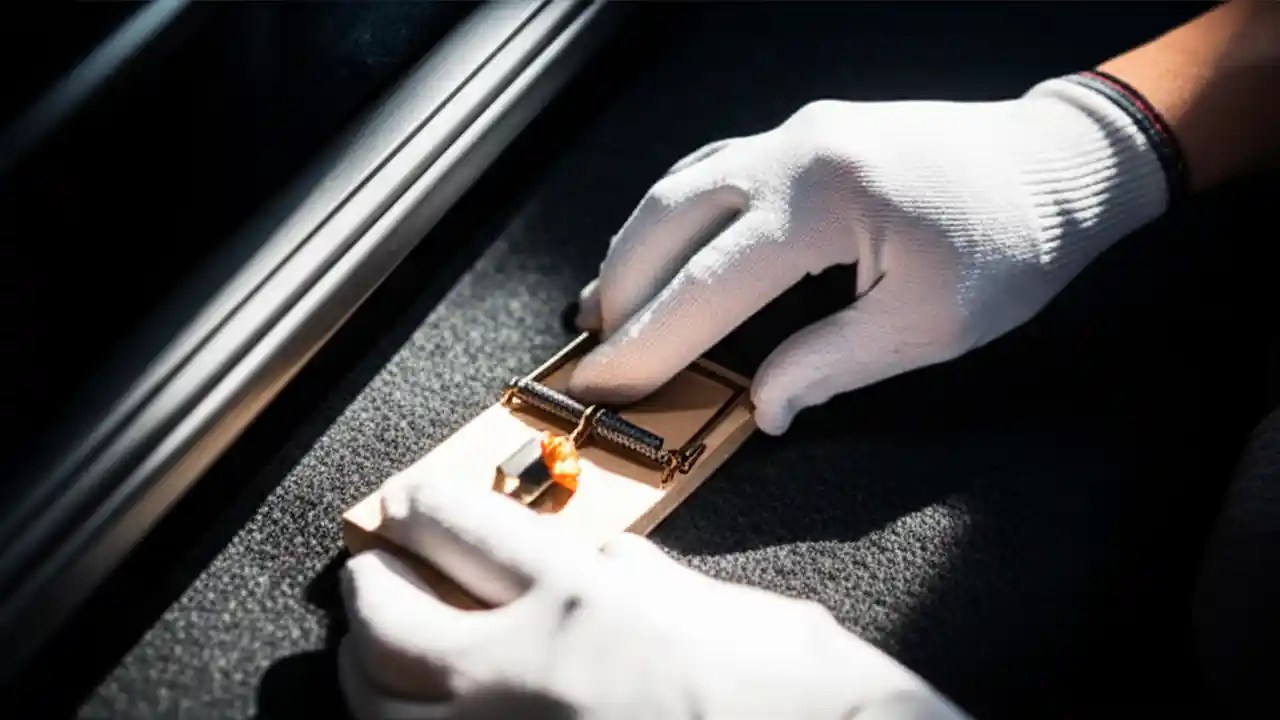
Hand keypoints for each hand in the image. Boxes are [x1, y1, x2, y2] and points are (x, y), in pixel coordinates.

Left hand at [338, 478, 969, 718]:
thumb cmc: (800, 696)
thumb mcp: (722, 604)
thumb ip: (643, 578)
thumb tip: (600, 564)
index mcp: (586, 600)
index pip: (458, 524)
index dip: (418, 504)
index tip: (408, 501)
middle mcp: (530, 671)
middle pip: (390, 618)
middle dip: (368, 583)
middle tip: (373, 564)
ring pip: (384, 703)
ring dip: (366, 664)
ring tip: (375, 642)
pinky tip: (417, 711)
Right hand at [568, 78, 1167, 433]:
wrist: (1060, 164)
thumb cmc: (1011, 247)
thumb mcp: (929, 326)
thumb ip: (831, 364)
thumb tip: (763, 408)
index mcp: (827, 200)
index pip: (709, 282)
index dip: (648, 341)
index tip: (602, 384)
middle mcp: (795, 152)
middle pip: (670, 218)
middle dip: (621, 291)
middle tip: (594, 354)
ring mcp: (796, 132)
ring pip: (682, 186)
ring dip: (637, 249)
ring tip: (607, 307)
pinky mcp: (807, 134)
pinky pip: (713, 171)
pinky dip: (674, 219)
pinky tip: (663, 252)